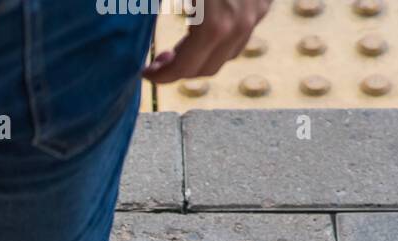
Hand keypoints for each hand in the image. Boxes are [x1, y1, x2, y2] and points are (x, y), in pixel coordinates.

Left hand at [143, 0, 273, 82]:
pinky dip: (221, 36)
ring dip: (202, 55)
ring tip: (181, 44)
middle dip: (180, 70)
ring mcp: (257, 12)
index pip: (185, 68)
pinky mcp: (264, 2)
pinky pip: (242, 31)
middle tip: (160, 61)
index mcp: (214, 26)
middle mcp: (240, 25)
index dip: (162, 76)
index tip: (146, 73)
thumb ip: (147, 9)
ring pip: (228, 53)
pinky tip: (203, 22)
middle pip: (207, 68)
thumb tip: (132, 24)